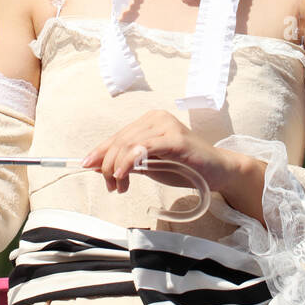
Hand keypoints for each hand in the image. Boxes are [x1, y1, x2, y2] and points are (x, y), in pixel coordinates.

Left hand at [81, 111, 264, 221]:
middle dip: (107, 165)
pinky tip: (124, 175)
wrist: (218, 172)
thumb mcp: (150, 166)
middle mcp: (156, 118)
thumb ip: (127, 163)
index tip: (86, 166)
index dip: (99, 151)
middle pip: (119, 140)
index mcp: (149, 121)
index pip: (117, 136)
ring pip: (128, 144)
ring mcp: (167, 126)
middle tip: (111, 186)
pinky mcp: (176, 139)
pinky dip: (129, 161)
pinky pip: (144, 147)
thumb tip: (98, 165)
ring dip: (117, 168)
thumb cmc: (186, 168)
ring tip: (119, 186)